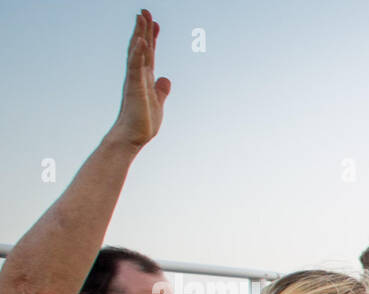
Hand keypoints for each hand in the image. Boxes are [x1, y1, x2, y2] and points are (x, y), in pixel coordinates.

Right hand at [108, 10, 169, 149]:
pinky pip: (136, 67)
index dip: (152, 38)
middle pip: (142, 47)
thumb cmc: (143, 122)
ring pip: (137, 52)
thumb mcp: (158, 102)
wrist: (132, 137)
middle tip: (145, 11)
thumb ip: (161, 89)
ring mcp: (135, 80)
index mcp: (144, 78)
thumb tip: (166, 79)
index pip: (149, 53)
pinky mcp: (134, 87)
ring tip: (142, 17)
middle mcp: (138, 75)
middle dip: (144, 29)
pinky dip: (138, 53)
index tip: (155, 22)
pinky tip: (140, 41)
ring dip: (140, 34)